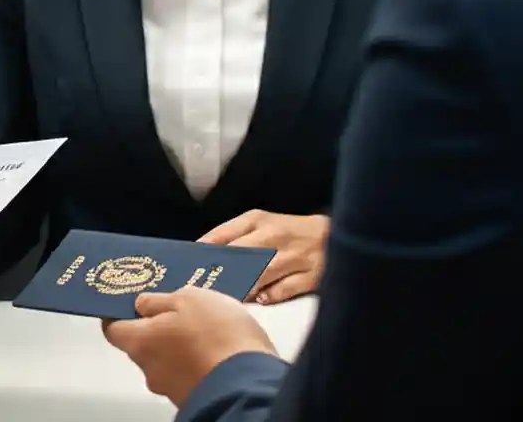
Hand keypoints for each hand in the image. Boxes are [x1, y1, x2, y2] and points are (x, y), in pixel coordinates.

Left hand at [103, 287, 276, 406]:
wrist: (249, 383)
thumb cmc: (216, 334)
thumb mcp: (188, 298)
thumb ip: (159, 301)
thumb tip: (141, 304)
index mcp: (140, 342)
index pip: (113, 329)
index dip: (118, 314)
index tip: (130, 302)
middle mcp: (149, 369)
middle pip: (142, 345)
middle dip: (156, 328)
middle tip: (179, 310)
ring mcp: (170, 388)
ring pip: (166, 360)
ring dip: (179, 346)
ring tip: (206, 328)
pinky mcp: (192, 398)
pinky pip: (187, 374)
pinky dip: (196, 361)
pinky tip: (216, 349)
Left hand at [199, 210, 328, 304]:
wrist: (336, 235)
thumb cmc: (289, 232)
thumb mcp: (261, 225)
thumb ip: (234, 238)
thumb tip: (203, 258)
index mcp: (257, 221)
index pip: (223, 234)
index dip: (202, 252)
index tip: (186, 268)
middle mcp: (274, 235)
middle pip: (239, 255)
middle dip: (218, 273)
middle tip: (200, 289)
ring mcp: (294, 256)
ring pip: (260, 273)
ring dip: (241, 287)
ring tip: (224, 299)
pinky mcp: (312, 275)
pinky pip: (284, 289)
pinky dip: (270, 296)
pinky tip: (260, 300)